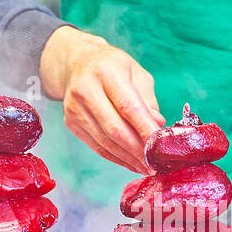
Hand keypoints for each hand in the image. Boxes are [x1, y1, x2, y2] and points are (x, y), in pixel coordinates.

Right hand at [40, 26, 163, 173]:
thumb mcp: (136, 73)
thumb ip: (148, 100)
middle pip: (115, 128)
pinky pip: (97, 146)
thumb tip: (157, 126)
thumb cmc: (113, 67)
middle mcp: (86, 90)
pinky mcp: (71, 123)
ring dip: (128, 159)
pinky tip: (131, 163)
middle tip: (155, 163)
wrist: (78, 63)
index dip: (145, 129)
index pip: (128, 106)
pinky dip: (116, 158)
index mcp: (106, 72)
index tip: (160, 146)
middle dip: (138, 150)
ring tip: (146, 167)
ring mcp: (75, 108)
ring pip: (105, 142)